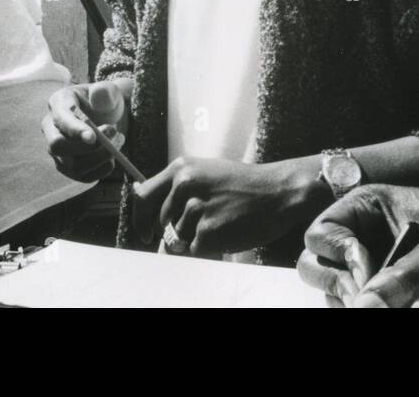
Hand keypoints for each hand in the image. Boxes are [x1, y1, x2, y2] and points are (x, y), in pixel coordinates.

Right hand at [42, 80, 126, 181]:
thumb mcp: (109, 90)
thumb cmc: (104, 100)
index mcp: (58, 103)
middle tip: (113, 134)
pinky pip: (83, 176)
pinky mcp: (69, 167)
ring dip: (99, 158)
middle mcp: (51, 129)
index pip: (60, 119)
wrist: (106, 115)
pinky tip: (112, 158)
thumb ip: (106, 91)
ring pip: (72, 165)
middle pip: (57, 146)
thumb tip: (100, 96)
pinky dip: (101, 170)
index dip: (75, 130)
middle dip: (86, 147)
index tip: (93, 137)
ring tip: (118, 141)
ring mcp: (58, 151)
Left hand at [133, 157, 320, 257]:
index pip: (143, 196)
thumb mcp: (207, 174)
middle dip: (177, 232)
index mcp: (181, 169)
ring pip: (179, 238)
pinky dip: (209, 248)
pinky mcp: (207, 231)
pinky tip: (227, 231)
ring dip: (197, 238)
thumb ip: (179, 190)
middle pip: (162, 223)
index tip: (146, 233)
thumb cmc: (245, 185)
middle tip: (204, 226)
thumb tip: (154, 218)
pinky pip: (195, 250)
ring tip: (222, 222)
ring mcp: (195, 208)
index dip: (141, 219)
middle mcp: (184, 185)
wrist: (278, 192)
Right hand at [298, 185, 418, 307]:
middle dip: (336, 283)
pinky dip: (368, 310)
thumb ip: (401, 279)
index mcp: (367, 209)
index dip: (338, 254)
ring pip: (333, 293)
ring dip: (351, 303)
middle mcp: (362, 237)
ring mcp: (371, 269)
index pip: (322, 232)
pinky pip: (358, 308)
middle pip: (314, 263)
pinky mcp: (385, 296)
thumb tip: (363, 306)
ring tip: (388, 303)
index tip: (368, 274)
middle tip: (365, 295)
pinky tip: (403, 305)